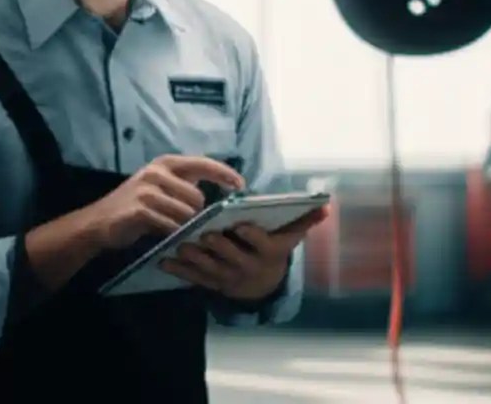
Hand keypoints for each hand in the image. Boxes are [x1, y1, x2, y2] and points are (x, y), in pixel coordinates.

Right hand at [84, 155, 245, 250]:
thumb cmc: (134, 207)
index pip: (203, 163)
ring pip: (186, 212)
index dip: (225, 173)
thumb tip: (220, 195)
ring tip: (172, 230)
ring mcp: (147, 190)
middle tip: (185, 223)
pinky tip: (164, 235)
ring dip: (184, 226)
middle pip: (197, 196)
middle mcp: (157, 172)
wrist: (98, 222)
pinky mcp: (140, 209)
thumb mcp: (160, 188)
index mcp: (166, 163)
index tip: (241, 185)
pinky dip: (171, 233)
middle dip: (196, 213)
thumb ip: (184, 186)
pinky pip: (170, 225)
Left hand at [159, 205, 329, 300]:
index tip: (240, 224)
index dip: (250, 235)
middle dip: (218, 246)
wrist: (262, 285)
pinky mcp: (210, 284)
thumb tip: (327, 205)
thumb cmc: (274, 249)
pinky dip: (178, 270)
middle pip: (232, 258)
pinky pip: (193, 278)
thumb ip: (305, 219)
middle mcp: (248, 269)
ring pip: (210, 269)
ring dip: (195, 258)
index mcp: (268, 254)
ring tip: (181, 244)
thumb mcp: (290, 236)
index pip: (261, 244)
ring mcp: (228, 279)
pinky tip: (163, 259)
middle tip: (203, 232)